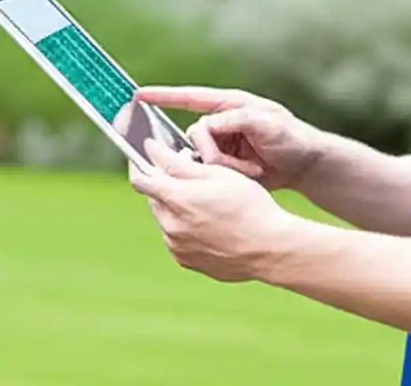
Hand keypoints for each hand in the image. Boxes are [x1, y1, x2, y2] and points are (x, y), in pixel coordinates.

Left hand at [129, 138, 295, 282]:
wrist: (270, 249)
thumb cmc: (250, 206)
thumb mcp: (219, 175)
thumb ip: (179, 162)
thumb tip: (151, 149)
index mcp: (177, 199)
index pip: (141, 179)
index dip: (140, 164)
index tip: (147, 156)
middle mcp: (171, 225)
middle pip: (154, 198)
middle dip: (166, 185)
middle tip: (192, 179)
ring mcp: (177, 246)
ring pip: (165, 219)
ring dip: (177, 208)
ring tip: (209, 206)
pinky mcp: (185, 261)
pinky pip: (176, 238)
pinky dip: (186, 228)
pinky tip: (211, 225)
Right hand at [133, 86, 323, 190]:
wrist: (306, 165)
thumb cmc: (292, 138)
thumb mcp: (269, 124)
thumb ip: (238, 120)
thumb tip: (209, 125)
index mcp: (229, 105)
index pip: (189, 98)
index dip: (163, 96)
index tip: (138, 96)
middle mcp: (222, 122)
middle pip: (194, 136)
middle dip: (211, 155)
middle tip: (242, 167)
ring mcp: (222, 144)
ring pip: (200, 158)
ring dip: (222, 169)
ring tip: (251, 171)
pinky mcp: (224, 164)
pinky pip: (209, 172)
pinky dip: (226, 177)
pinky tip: (249, 176)